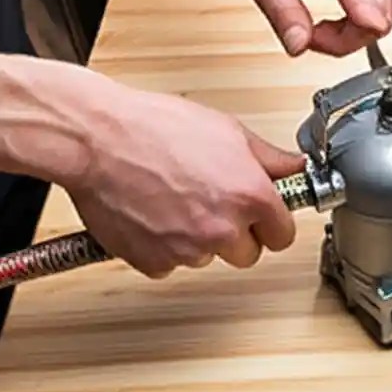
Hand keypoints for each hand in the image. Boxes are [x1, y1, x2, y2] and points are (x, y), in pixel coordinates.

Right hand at [62, 82, 305, 278]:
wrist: (95, 138)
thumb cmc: (154, 127)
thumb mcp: (228, 131)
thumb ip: (270, 159)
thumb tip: (296, 169)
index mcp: (249, 196)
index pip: (283, 236)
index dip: (272, 224)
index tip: (264, 218)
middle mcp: (222, 229)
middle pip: (248, 254)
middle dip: (237, 235)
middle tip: (213, 204)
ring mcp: (187, 249)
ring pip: (207, 257)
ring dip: (197, 238)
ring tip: (174, 199)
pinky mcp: (153, 262)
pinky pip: (170, 264)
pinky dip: (163, 246)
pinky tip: (153, 213)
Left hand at [233, 0, 391, 56]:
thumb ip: (282, 12)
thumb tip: (299, 45)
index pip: (371, 17)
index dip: (341, 41)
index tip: (312, 36)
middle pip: (379, 25)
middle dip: (344, 40)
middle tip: (309, 31)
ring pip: (382, 22)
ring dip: (351, 34)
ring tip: (318, 23)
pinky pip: (379, 12)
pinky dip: (357, 23)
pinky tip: (333, 15)